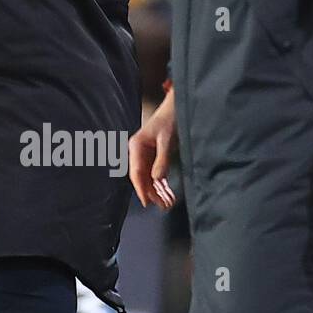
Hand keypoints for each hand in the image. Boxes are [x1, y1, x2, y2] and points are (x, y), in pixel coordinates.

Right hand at [129, 89, 176, 208]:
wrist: (176, 106)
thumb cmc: (170, 118)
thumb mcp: (167, 139)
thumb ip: (162, 159)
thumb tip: (156, 178)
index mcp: (136, 146)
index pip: (136, 172)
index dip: (141, 189)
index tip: (147, 202)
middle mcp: (138, 152)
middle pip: (142, 177)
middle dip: (152, 193)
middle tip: (163, 206)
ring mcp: (146, 154)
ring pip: (149, 178)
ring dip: (158, 191)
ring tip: (168, 203)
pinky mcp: (154, 156)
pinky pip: (156, 174)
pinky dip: (162, 184)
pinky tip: (168, 194)